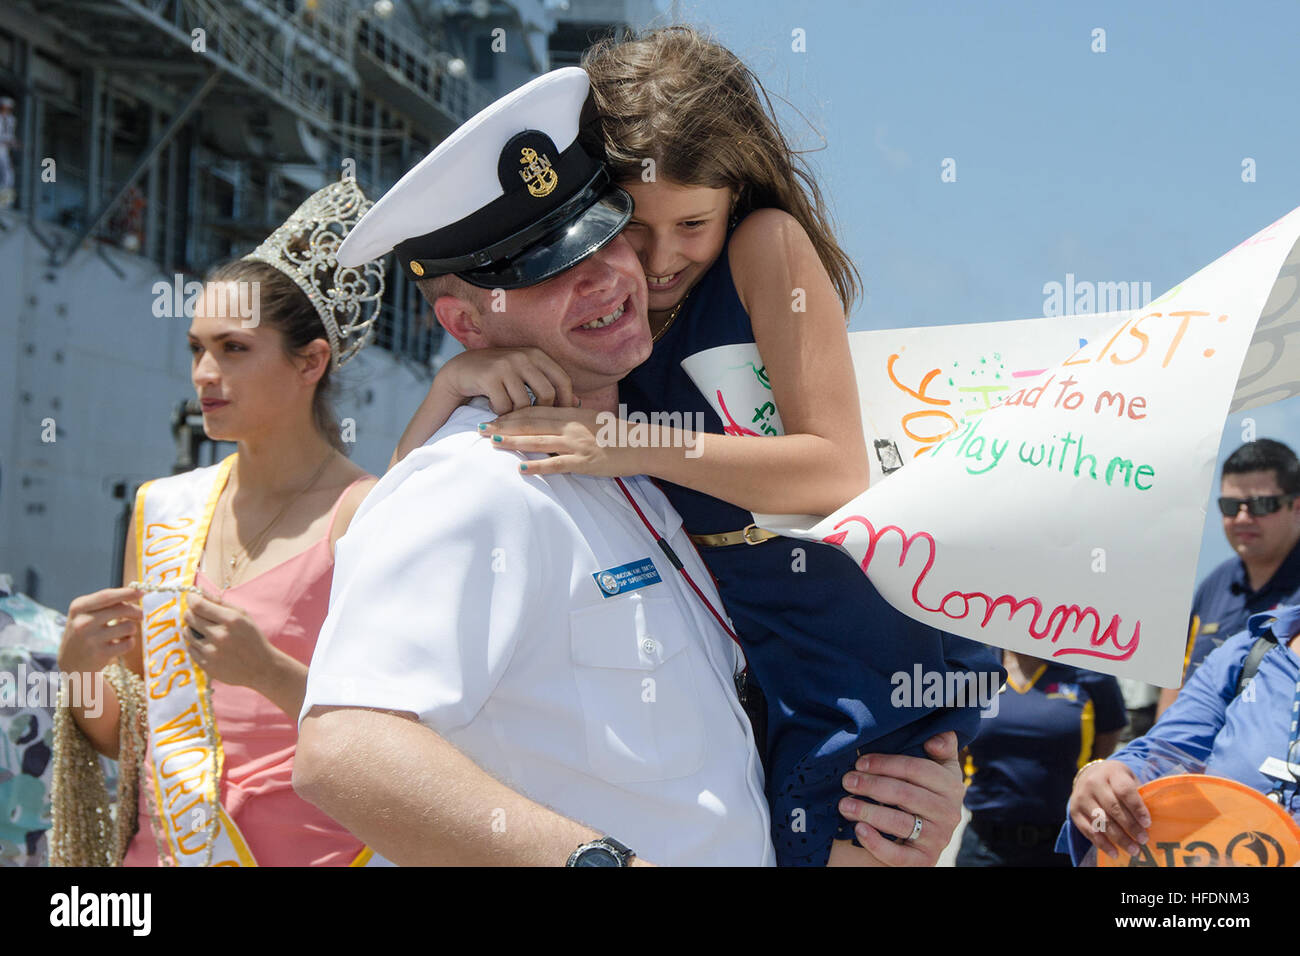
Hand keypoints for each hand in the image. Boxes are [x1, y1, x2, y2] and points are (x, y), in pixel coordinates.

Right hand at [59, 586, 143, 674]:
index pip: (106, 596)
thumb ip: (106, 603)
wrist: (70, 663)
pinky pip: (129, 643)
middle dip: (136, 611)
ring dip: (131, 630)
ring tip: (122, 634)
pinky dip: (129, 642)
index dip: (126, 593)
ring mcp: (91, 639)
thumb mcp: (85, 614)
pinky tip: (120, 644)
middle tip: (140, 615)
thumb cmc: (84, 633)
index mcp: (79, 608)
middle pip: (121, 609)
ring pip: (129, 627)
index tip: (141, 591)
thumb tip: (136, 593)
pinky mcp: (101, 654)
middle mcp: (83, 622)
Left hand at [183, 591, 279, 689]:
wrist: (261, 668)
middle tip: (196, 613)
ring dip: (191, 628)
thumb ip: (221, 602)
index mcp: (231, 620)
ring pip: (187, 633)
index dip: (191, 599)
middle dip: (190, 612)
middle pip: (189, 617)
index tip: (191, 597)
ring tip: (203, 630)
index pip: (199, 606)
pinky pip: (190, 648)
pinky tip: (208, 644)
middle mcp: (220, 636)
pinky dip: (195, 644)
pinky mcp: (206, 665)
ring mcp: (212, 652)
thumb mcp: (243, 616)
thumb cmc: (253, 639)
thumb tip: (200, 590)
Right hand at [435, 347, 576, 414]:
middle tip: (533, 420)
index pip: (563, 380)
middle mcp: (523, 356)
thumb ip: (549, 384)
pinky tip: (494, 407)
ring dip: (517, 415)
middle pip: (547, 394)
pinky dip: (501, 413)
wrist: (461, 370)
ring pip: (524, 404)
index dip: (565, 401)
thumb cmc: (500, 376)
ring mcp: (505, 365)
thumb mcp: (526, 374)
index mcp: (536, 354)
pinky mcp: (488, 377)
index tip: (560, 417)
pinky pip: (504, 407)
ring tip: (510, 412)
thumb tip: (578, 403)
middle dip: (542, 412)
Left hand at [482, 406, 641, 477]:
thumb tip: (551, 422)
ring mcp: (577, 444)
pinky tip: (521, 467)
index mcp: (571, 414)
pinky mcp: (584, 462)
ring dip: (513, 441)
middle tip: (481, 427)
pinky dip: (538, 466)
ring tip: (492, 443)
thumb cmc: (617, 434)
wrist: (642, 444)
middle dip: (504, 425)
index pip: (535, 410)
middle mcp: (571, 426)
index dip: (511, 413)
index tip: (492, 415)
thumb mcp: (592, 420)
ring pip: (539, 441)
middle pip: (531, 423)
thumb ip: (571, 419)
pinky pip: (557, 464)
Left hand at [831, 731, 964, 865]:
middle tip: (847, 781)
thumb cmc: (924, 792)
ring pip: (899, 823)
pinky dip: (876, 843)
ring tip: (844, 804)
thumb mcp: (939, 769)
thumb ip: (941, 748)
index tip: (860, 762)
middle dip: (871, 785)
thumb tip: (935, 739)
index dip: (886, 764)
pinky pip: (898, 855)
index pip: (917, 769)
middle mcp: (949, 813)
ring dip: (868, 812)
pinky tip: (859, 829)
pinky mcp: (923, 861)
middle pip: (904, 794)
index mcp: (952, 785)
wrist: (925, 836)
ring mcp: (938, 839)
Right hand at [1068, 759, 1149, 859]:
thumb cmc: (1116, 780)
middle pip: (1113, 807)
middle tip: (1143, 840)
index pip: (1124, 790)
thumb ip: (1138, 794)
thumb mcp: (1128, 778)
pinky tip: (1115, 853)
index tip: (1148, 823)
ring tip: (1134, 849)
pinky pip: (1088, 830)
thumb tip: (1152, 819)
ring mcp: (1082, 797)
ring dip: (1119, 838)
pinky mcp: (1074, 810)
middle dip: (1130, 826)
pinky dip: (1102, 844)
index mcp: (1111, 773)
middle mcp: (1093, 783)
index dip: (1137, 808)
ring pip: (1101, 821)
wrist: (1089, 775)